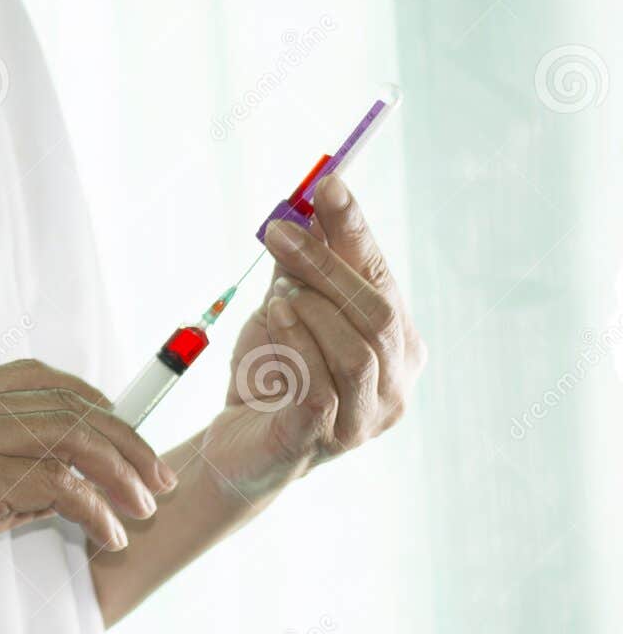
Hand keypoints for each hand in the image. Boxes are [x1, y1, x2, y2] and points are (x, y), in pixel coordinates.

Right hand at [0, 359, 175, 623]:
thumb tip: (63, 488)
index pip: (36, 378)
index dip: (90, 399)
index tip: (126, 433)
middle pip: (64, 401)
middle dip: (123, 437)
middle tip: (156, 475)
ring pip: (68, 435)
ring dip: (120, 471)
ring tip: (144, 505)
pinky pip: (54, 484)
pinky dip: (93, 509)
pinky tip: (107, 533)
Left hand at [205, 174, 426, 492]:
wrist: (236, 448)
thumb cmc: (269, 376)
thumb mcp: (286, 310)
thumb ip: (303, 267)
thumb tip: (310, 204)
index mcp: (397, 345)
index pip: (383, 278)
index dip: (355, 231)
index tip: (327, 186)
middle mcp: (395, 384)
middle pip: (377, 312)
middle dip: (326, 264)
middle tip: (279, 232)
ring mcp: (365, 418)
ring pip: (356, 351)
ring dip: (311, 308)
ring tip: (275, 292)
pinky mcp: (323, 441)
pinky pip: (319, 388)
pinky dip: (294, 344)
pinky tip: (272, 319)